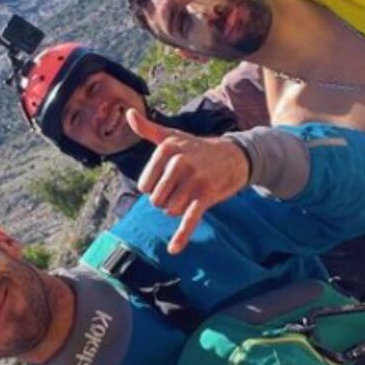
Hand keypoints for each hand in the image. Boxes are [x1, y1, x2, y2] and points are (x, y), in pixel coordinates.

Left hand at [127, 109, 250, 253]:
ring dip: (178, 209)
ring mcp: (194, 180)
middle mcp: (180, 162)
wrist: (234, 155)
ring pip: (171, 210)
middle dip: (166, 200)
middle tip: (181, 188)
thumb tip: (129, 114)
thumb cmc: (197, 148)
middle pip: (156, 200)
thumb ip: (148, 129)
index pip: (145, 185)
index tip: (167, 180)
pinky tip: (173, 249)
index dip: (154, 188)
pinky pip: (189, 219)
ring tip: (190, 194)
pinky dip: (181, 236)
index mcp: (167, 148)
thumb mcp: (172, 136)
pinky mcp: (207, 196)